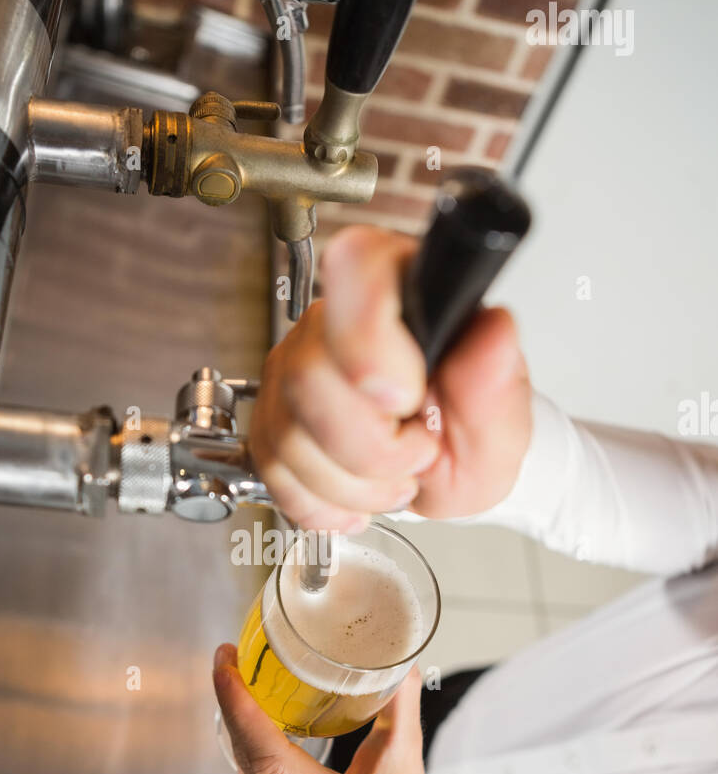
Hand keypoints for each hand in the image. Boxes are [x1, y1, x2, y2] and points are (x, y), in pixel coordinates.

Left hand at [213, 645, 438, 773]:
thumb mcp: (404, 761)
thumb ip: (401, 707)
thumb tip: (401, 663)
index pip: (270, 756)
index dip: (241, 710)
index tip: (226, 671)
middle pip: (248, 758)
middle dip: (233, 705)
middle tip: (229, 661)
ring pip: (243, 770)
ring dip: (238, 726)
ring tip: (239, 683)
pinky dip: (247, 751)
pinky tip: (250, 726)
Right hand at [250, 225, 532, 529]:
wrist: (446, 469)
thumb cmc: (470, 430)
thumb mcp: (503, 423)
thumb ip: (496, 383)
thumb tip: (493, 332)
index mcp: (398, 288)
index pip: (355, 270)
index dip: (368, 343)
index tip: (406, 399)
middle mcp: (331, 322)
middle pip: (308, 374)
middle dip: (371, 447)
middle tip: (416, 451)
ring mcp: (292, 370)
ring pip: (289, 436)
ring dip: (353, 484)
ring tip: (394, 478)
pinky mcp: (269, 422)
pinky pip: (274, 471)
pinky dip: (324, 502)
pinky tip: (358, 493)